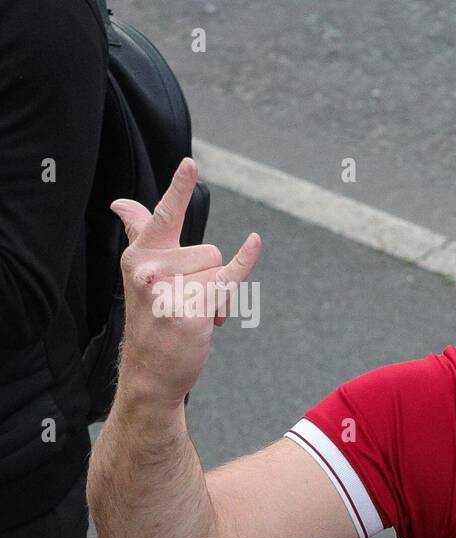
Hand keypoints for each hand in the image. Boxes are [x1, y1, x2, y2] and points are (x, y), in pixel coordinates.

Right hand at [110, 157, 261, 405]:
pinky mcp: (189, 310)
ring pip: (221, 272)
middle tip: (188, 304)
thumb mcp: (141, 276)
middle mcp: (150, 268)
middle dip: (210, 278)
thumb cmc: (152, 321)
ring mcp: (168, 290)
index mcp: (140, 256)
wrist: (151, 373)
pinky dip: (243, 270)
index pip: (162, 216)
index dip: (179, 189)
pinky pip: (229, 282)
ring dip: (218, 296)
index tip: (192, 164)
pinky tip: (252, 249)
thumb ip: (140, 236)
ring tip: (194, 316)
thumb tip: (122, 203)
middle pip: (210, 252)